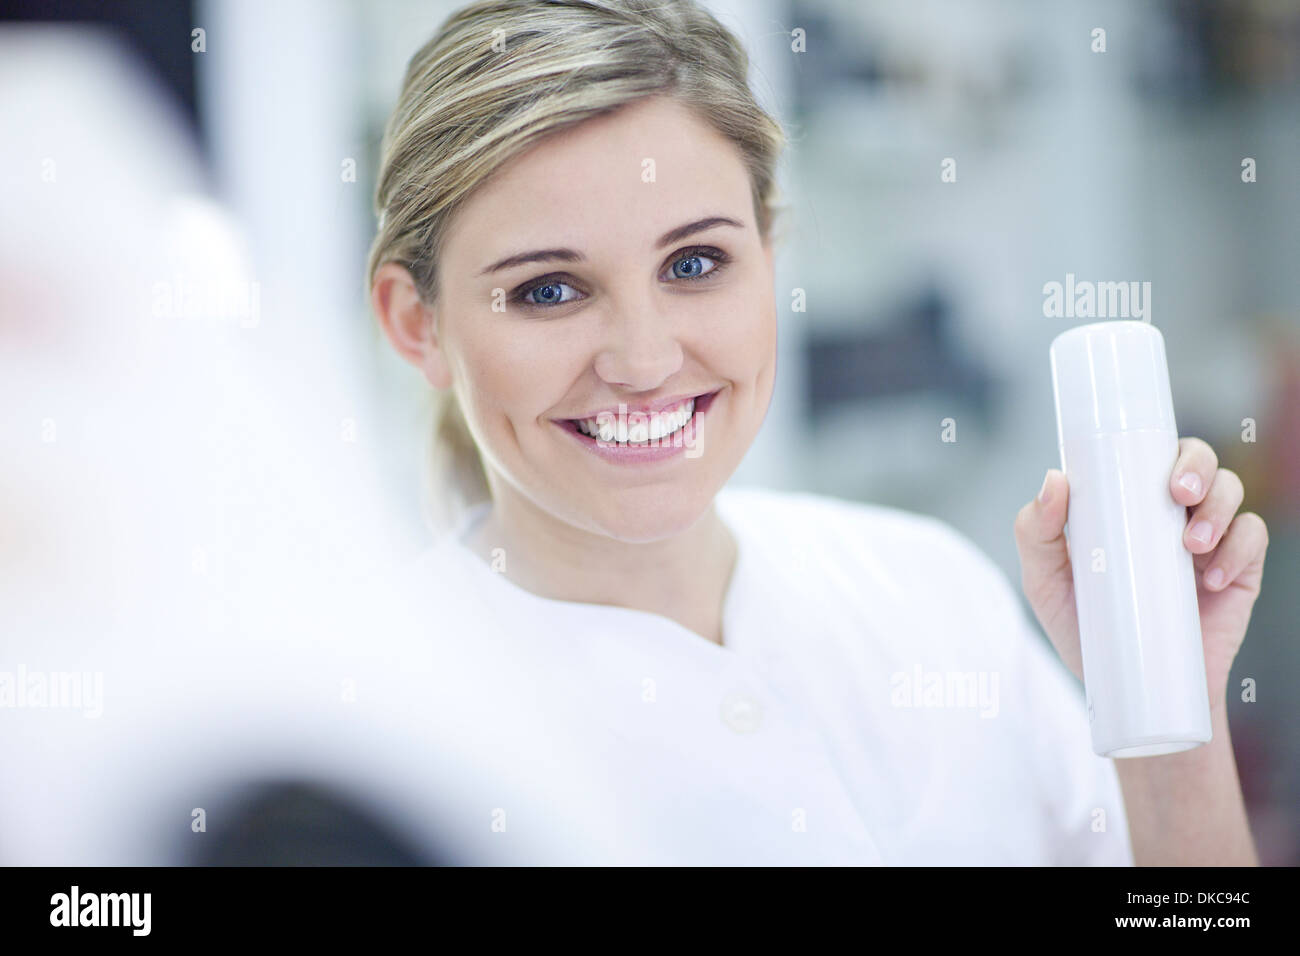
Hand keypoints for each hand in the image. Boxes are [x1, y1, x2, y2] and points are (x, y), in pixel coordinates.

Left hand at [1013, 437, 1268, 709]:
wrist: (1129, 689)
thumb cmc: (1085, 629)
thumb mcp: (1046, 583)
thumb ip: (1036, 533)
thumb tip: (1054, 479)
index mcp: (1124, 505)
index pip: (1144, 454)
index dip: (1150, 444)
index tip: (1140, 459)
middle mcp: (1167, 513)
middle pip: (1196, 460)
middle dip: (1195, 465)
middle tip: (1178, 494)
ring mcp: (1205, 540)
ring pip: (1230, 489)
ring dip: (1218, 507)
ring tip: (1191, 546)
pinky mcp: (1237, 569)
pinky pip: (1253, 537)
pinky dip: (1239, 547)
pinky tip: (1213, 578)